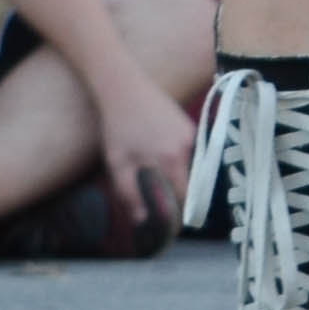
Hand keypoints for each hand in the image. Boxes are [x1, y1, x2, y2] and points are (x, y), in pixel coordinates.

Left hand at [91, 67, 193, 236]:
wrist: (124, 86)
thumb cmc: (117, 126)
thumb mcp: (117, 163)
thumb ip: (130, 194)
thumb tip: (143, 220)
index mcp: (172, 160)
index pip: (183, 197)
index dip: (174, 212)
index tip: (165, 222)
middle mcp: (188, 148)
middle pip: (186, 182)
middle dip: (171, 192)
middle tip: (151, 196)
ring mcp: (191, 134)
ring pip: (185, 166)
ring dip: (170, 172)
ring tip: (146, 167)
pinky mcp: (188, 124)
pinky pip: (184, 151)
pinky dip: (171, 156)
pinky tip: (152, 148)